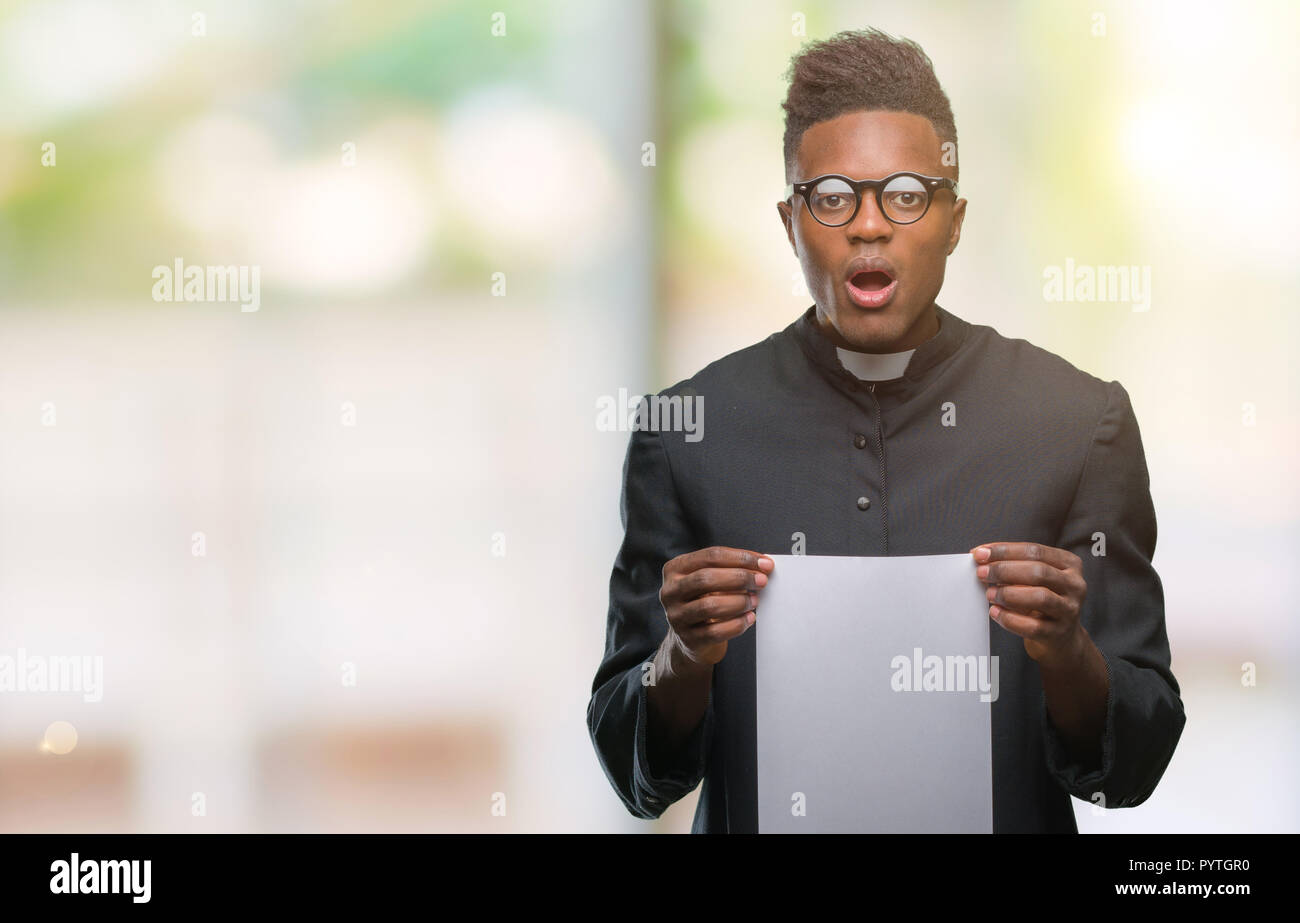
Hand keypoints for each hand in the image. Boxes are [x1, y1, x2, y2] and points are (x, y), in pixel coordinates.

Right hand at [659, 546, 772, 666]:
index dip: (740, 558)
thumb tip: (763, 565)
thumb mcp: (711, 580)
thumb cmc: (705, 600)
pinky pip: (715, 631)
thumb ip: (731, 569)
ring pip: (709, 605)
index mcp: (675, 569)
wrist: (691, 637)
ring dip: (739, 601)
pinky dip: (737, 624)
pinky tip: (749, 618)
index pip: (710, 556)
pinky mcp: (688, 639)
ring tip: (754, 601)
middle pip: (706, 578)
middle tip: (761, 581)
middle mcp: (670, 591)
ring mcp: (676, 616)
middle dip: (740, 578)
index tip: (764, 563)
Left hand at [970, 542, 1087, 664]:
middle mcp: (1075, 585)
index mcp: (1069, 564)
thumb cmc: (1041, 599)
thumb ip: (1013, 564)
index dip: (1004, 551)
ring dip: (1008, 594)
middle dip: (1004, 570)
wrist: (1059, 636)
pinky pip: (1033, 626)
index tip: (979, 553)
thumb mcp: (1034, 578)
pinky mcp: (1059, 632)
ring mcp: (1069, 610)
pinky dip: (1009, 619)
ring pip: (1039, 597)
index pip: (1034, 551)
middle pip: (1038, 572)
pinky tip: (995, 612)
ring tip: (990, 594)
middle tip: (981, 573)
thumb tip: (980, 555)